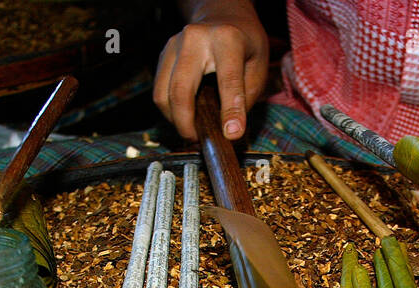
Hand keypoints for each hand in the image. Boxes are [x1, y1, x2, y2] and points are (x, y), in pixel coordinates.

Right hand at [154, 2, 268, 140]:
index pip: (228, 80)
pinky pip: (159, 90)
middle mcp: (196, 38)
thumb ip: (246, 96)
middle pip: (181, 90)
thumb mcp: (258, 66)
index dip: (231, 110)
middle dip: (186, 123)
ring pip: (163, 94)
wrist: (223, 15)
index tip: (231, 134)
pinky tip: (184, 115)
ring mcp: (174, 44)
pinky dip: (169, 110)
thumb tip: (229, 131)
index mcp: (227, 39)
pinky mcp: (164, 54)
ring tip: (191, 130)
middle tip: (197, 140)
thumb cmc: (245, 43)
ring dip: (175, 119)